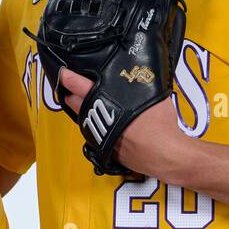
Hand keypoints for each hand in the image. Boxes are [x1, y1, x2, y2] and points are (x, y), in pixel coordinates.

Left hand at [57, 67, 189, 181]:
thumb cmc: (161, 122)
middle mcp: (98, 119)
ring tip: (86, 104)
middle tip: (72, 89)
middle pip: (75, 104)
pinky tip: (103, 124)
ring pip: (84, 121)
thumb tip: (134, 77)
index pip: (80, 86)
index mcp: (107, 101)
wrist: (165, 154)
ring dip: (83, 112)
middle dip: (72, 95)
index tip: (63, 73)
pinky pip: (94, 135)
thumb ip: (136, 85)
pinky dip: (96, 127)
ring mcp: (99, 136)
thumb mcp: (150, 94)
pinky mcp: (104, 150)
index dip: (68, 78)